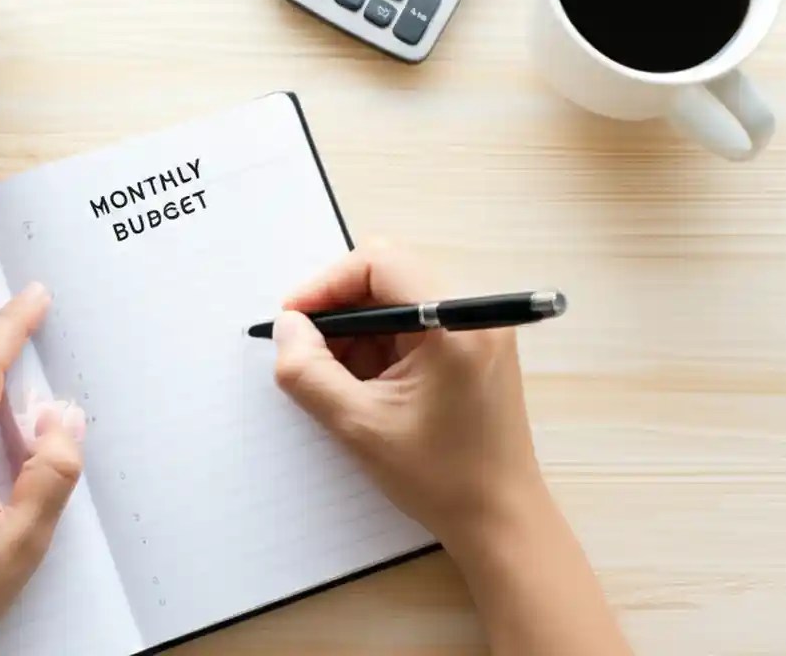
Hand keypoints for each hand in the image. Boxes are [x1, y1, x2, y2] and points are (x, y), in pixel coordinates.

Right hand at [271, 244, 544, 551]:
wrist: (500, 520)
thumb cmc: (440, 478)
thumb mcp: (358, 426)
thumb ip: (309, 372)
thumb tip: (286, 328)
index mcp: (455, 324)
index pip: (380, 264)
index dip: (326, 285)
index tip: (293, 321)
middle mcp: (473, 315)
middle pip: (387, 278)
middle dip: (338, 312)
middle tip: (306, 352)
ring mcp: (477, 331)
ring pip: (396, 303)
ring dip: (356, 334)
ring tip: (335, 382)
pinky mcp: (472, 350)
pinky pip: (412, 328)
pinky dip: (378, 348)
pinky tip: (362, 388)